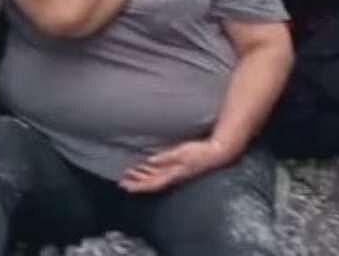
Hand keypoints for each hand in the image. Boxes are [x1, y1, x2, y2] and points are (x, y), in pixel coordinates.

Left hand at [119, 138, 233, 193]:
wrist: (216, 153)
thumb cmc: (199, 152)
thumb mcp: (181, 153)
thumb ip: (165, 157)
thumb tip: (149, 161)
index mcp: (172, 175)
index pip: (151, 184)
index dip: (137, 186)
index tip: (125, 186)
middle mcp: (172, 176)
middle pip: (150, 183)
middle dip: (136, 182)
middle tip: (122, 180)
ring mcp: (176, 173)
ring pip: (155, 177)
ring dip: (142, 176)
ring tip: (130, 172)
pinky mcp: (179, 167)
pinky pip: (161, 172)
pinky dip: (151, 170)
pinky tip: (146, 165)